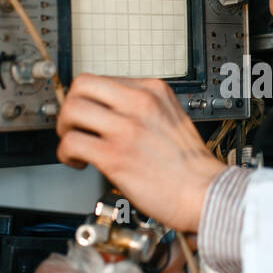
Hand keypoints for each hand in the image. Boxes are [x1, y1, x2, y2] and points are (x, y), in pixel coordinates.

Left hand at [56, 74, 225, 231]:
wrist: (206, 193)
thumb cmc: (191, 166)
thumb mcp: (171, 118)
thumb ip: (142, 110)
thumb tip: (109, 113)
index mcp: (153, 91)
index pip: (102, 79)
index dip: (88, 99)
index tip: (87, 115)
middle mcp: (138, 104)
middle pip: (81, 86)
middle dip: (70, 107)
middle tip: (74, 126)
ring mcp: (126, 128)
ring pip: (72, 109)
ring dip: (65, 129)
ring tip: (75, 145)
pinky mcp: (115, 155)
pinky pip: (72, 142)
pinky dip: (66, 154)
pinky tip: (78, 163)